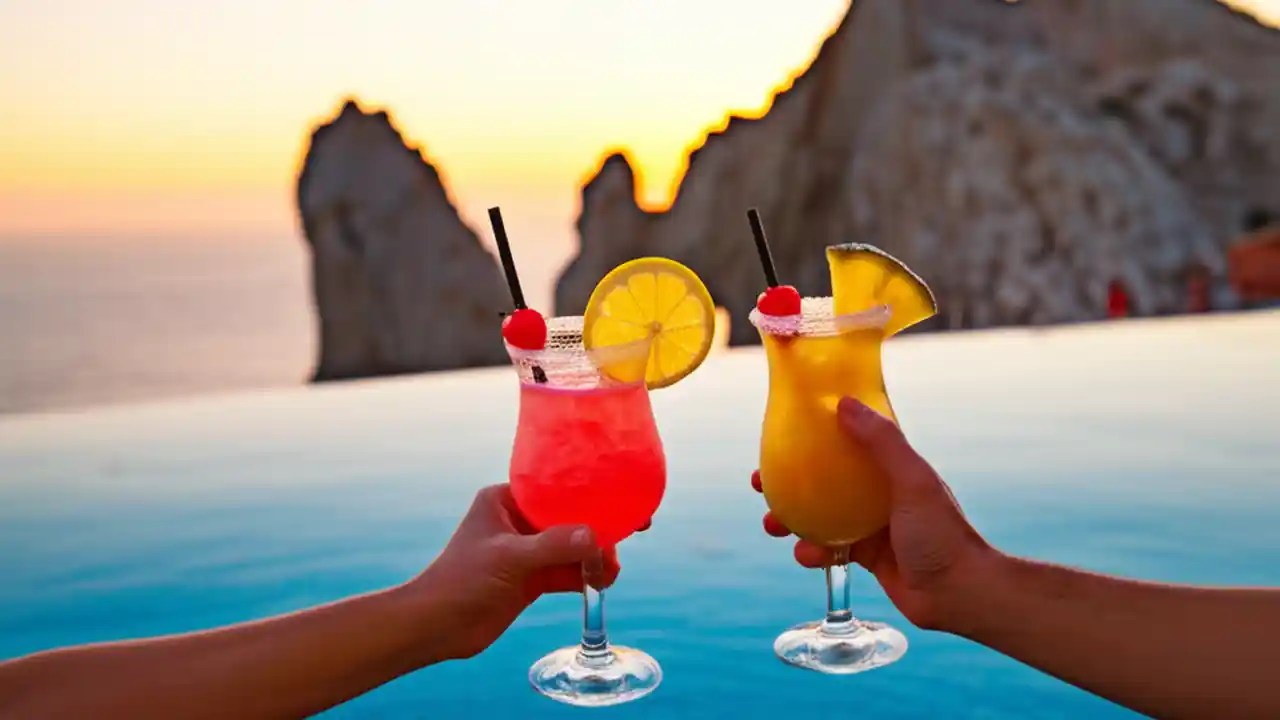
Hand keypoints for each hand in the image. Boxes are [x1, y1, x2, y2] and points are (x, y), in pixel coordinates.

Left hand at [407, 484, 621, 659]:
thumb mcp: (508, 558)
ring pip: (571, 548)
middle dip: (597, 529)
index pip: (554, 488)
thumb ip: (552, 546)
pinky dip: (584, 577)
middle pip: (568, 518)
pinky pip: (566, 572)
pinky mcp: (530, 580)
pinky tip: (601, 583)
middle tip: (629, 534)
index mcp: (505, 500)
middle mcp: (518, 521)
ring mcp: (526, 552)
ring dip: (594, 557)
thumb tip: (596, 538)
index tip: (621, 494)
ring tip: (611, 571)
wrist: (436, 628)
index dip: (588, 492)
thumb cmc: (460, 581)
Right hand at [752, 397, 991, 630]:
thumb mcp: (912, 480)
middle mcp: (880, 492)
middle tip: (761, 483)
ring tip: (772, 524)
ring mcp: (873, 525)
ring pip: (821, 515)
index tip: (782, 435)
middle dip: (790, 481)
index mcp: (892, 468)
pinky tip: (806, 556)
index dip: (813, 438)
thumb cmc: (942, 533)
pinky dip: (812, 551)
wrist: (959, 593)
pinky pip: (829, 549)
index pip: (847, 442)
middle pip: (825, 479)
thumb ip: (882, 441)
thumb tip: (844, 402)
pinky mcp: (868, 556)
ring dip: (793, 518)